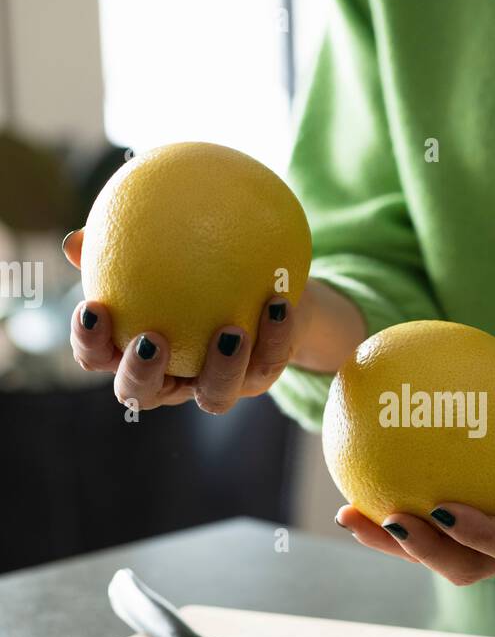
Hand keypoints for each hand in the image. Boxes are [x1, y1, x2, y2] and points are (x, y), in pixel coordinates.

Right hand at [63, 228, 294, 412]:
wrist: (261, 289)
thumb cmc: (195, 268)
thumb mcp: (162, 254)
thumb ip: (119, 248)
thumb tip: (75, 240)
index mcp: (135, 352)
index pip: (98, 357)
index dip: (89, 343)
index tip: (93, 309)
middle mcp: (172, 379)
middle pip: (144, 394)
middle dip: (142, 374)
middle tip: (152, 340)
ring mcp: (215, 385)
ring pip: (214, 396)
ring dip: (221, 368)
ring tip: (231, 331)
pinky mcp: (258, 379)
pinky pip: (268, 363)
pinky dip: (275, 336)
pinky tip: (278, 303)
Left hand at [336, 371, 494, 585]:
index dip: (477, 535)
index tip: (445, 510)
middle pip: (464, 563)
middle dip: (423, 550)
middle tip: (389, 520)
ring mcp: (480, 533)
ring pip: (433, 550)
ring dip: (390, 540)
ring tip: (349, 515)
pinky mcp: (458, 519)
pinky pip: (420, 520)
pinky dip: (386, 510)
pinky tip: (351, 488)